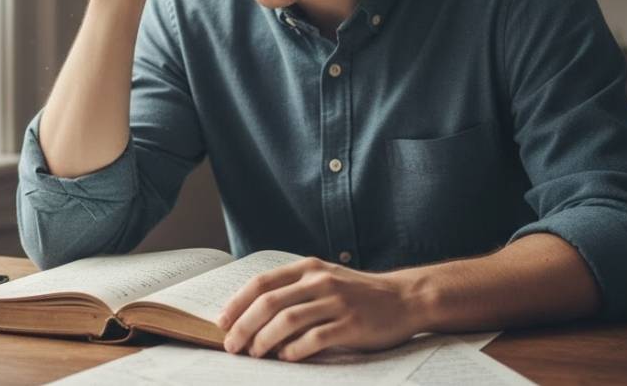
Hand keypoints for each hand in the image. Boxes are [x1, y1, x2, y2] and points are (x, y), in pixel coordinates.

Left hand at [216, 257, 424, 362]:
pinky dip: (294, 350)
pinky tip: (285, 358)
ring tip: (254, 354)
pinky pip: (314, 338)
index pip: (262, 283)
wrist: (404, 298)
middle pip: (269, 302)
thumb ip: (294, 290)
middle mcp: (319, 281)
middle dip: (244, 325)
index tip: (222, 322)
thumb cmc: (357, 293)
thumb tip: (252, 316)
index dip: (238, 303)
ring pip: (287, 320)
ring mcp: (336, 302)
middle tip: (231, 345)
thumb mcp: (324, 279)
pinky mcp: (351, 324)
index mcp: (308, 268)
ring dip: (264, 340)